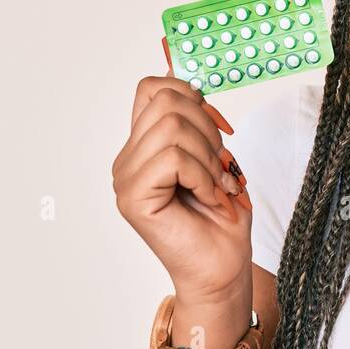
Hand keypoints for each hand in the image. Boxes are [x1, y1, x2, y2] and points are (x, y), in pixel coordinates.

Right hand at [112, 46, 253, 310]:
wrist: (223, 268)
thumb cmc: (222, 218)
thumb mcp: (217, 156)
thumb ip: (199, 122)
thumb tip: (196, 80)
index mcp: (144, 145)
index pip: (153, 87)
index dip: (191, 95)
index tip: (220, 129)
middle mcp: (128, 159)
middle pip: (165, 100)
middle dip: (208, 130)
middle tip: (221, 168)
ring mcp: (126, 178)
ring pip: (171, 127)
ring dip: (209, 157)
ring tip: (216, 186)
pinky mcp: (133, 198)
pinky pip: (174, 158)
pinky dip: (204, 175)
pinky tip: (210, 198)